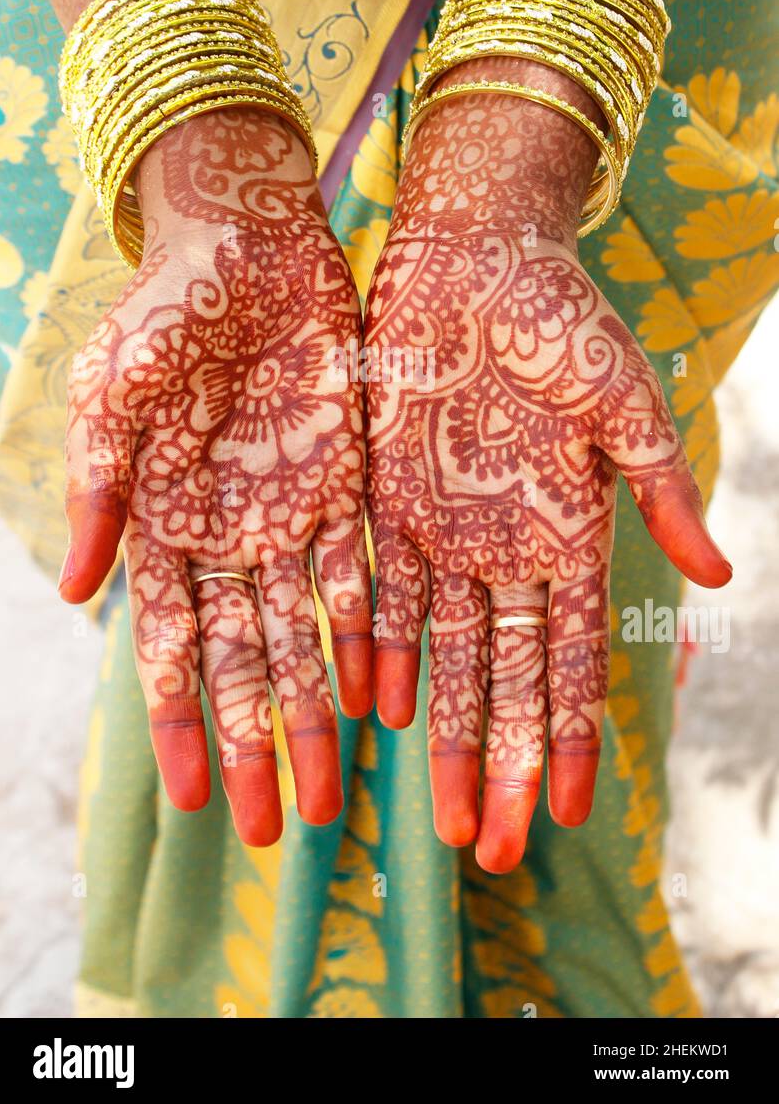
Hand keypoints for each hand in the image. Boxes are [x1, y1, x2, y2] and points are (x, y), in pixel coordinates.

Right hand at [59, 108, 372, 843]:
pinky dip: (369, 633)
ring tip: (334, 794)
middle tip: (273, 831)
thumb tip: (76, 590)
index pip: (170, 644)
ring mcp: (289, 514)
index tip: (195, 799)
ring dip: (317, 712)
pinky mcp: (346, 484)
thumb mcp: (114, 394)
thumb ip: (102, 489)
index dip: (182, 721)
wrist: (248, 242)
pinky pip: (361, 572)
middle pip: (243, 662)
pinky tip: (382, 696)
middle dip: (257, 744)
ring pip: (306, 635)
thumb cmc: (165, 311)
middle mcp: (229, 536)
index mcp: (163, 522)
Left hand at [365, 86, 729, 872]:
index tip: (565, 811)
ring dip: (443, 733)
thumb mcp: (623, 400)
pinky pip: (383, 592)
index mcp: (570, 531)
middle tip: (487, 850)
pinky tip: (380, 712)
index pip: (572, 658)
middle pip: (504, 679)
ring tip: (437, 814)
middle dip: (498, 762)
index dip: (568, 733)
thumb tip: (723, 581)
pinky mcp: (386, 499)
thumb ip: (663, 488)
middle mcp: (506, 546)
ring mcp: (444, 528)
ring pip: (443, 654)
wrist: (470, 252)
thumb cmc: (559, 316)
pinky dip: (382, 651)